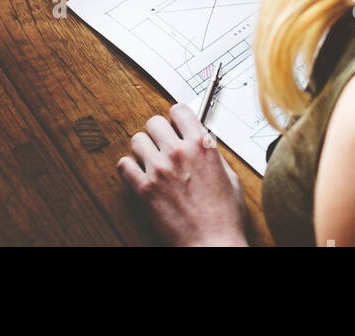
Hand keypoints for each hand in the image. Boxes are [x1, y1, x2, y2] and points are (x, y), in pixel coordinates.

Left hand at [117, 103, 247, 246]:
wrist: (213, 245)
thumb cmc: (225, 218)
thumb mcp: (230, 178)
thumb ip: (212, 154)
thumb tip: (201, 141)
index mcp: (202, 146)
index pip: (179, 110)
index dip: (177, 118)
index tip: (176, 126)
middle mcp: (178, 152)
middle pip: (154, 122)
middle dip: (158, 134)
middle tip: (163, 147)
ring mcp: (159, 169)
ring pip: (137, 140)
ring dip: (143, 150)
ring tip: (151, 163)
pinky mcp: (144, 188)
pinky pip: (124, 165)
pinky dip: (129, 169)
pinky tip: (139, 176)